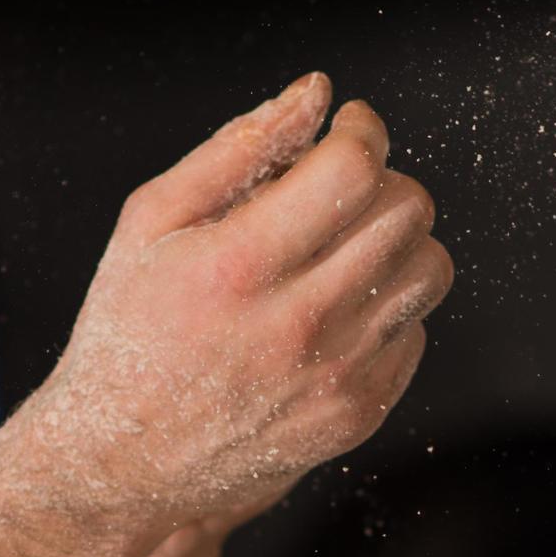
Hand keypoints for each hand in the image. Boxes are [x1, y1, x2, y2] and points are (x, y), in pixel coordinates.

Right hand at [6, 73, 453, 541]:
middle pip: (407, 212)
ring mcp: (334, 377)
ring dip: (397, 241)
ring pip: (430, 269)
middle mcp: (296, 326)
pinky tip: (332, 311)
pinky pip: (416, 330)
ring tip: (345, 247)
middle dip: (384, 180)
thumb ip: (237, 148)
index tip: (348, 130)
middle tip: (342, 189)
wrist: (125, 461)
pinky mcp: (356, 414)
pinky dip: (386, 308)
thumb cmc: (131, 330)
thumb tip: (316, 96)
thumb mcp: (152, 223)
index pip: (355, 169)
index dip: (363, 131)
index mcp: (238, 267)